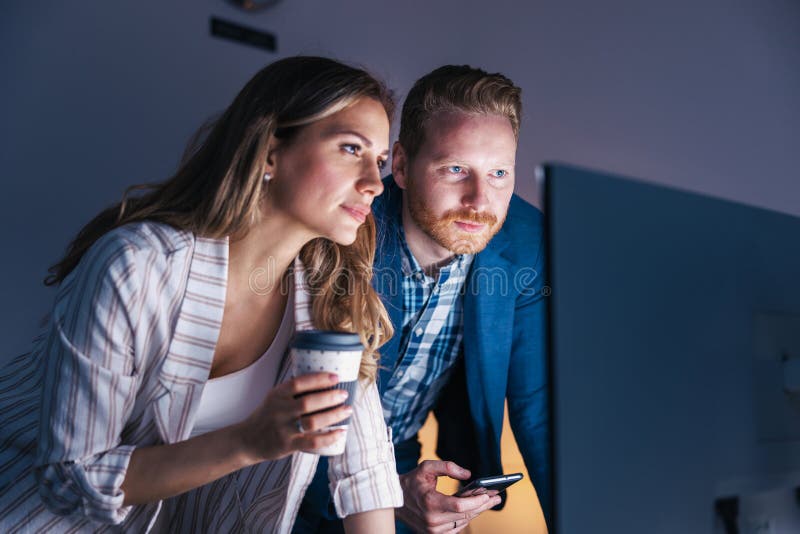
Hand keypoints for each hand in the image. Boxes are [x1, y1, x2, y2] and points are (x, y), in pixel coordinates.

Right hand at [235, 372, 351, 461]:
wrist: (247, 440)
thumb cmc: (267, 416)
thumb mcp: (274, 398)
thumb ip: (293, 390)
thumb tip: (323, 378)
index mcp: (277, 395)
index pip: (298, 383)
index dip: (318, 379)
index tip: (335, 377)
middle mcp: (279, 410)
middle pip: (308, 402)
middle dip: (330, 397)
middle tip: (344, 394)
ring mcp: (283, 429)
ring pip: (312, 422)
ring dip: (333, 415)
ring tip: (347, 410)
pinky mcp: (287, 445)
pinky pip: (312, 441)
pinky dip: (329, 436)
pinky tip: (341, 431)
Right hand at [396, 460, 501, 532]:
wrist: (394, 500)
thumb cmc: (411, 482)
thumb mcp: (427, 467)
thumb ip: (448, 467)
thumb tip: (468, 475)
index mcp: (430, 502)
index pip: (460, 506)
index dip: (477, 501)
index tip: (490, 494)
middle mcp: (431, 520)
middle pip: (465, 515)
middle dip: (483, 505)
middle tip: (496, 497)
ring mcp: (432, 530)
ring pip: (463, 523)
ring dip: (476, 512)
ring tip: (487, 502)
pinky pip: (456, 529)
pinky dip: (465, 519)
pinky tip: (473, 510)